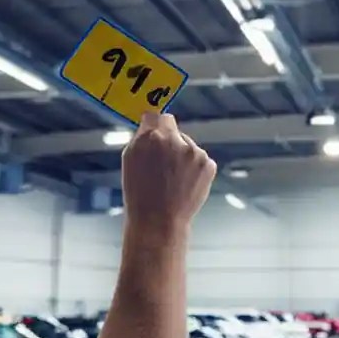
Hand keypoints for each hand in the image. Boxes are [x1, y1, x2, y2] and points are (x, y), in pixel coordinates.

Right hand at [121, 112, 216, 245]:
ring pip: (187, 145)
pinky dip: (194, 168)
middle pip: (173, 129)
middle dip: (168, 141)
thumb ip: (142, 137)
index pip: (156, 116)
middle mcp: (174, 140)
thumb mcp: (130, 159)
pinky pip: (199, 159)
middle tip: (161, 165)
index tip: (155, 131)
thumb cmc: (139, 193)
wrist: (159, 221)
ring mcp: (194, 152)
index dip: (155, 125)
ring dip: (182, 155)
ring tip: (172, 179)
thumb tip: (151, 120)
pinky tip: (184, 183)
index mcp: (151, 136)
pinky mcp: (208, 164)